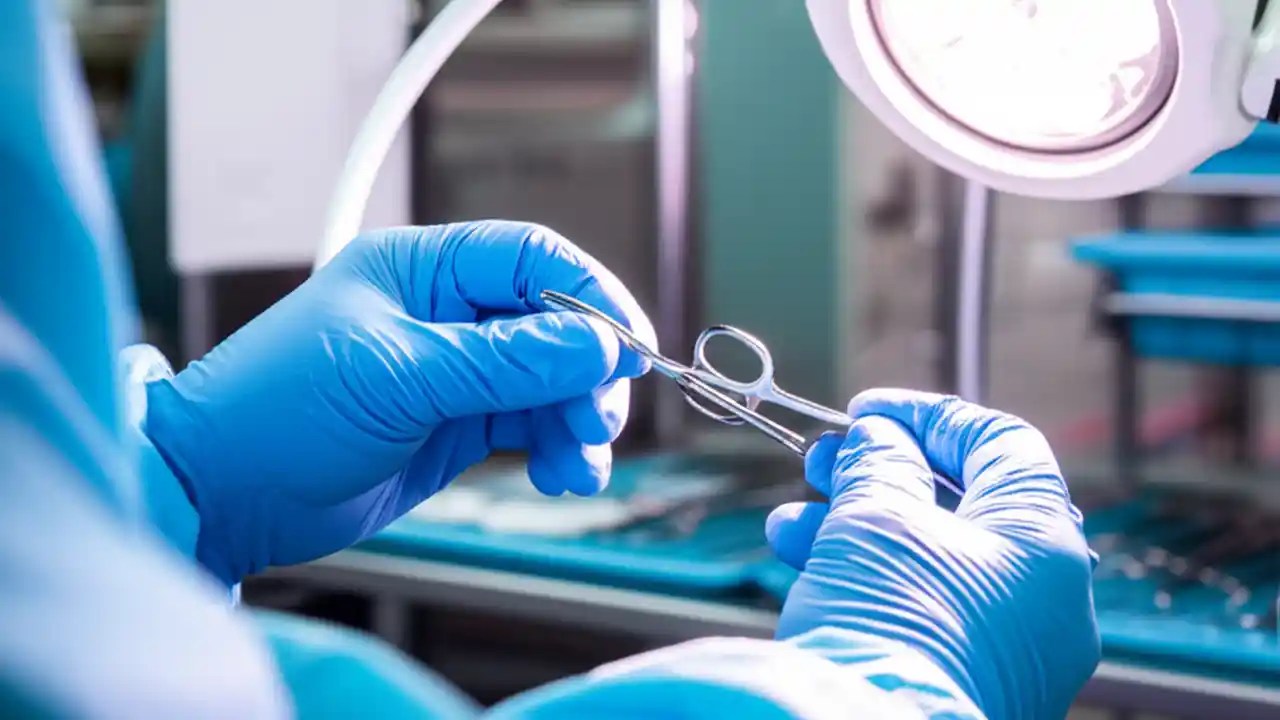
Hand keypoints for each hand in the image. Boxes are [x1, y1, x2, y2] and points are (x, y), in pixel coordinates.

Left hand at [145, 221, 654, 585]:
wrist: (225, 492)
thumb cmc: (280, 410)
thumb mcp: (398, 376)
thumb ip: (504, 363)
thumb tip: (595, 346)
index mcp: (424, 269)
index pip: (532, 260)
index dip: (590, 297)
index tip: (628, 346)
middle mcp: (447, 313)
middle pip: (555, 326)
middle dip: (587, 373)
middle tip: (597, 420)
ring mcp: (456, 371)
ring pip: (551, 383)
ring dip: (577, 421)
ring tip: (577, 464)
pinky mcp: (458, 425)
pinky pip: (532, 426)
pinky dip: (557, 450)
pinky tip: (559, 474)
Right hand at [765, 389, 1099, 719]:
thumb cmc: (890, 623)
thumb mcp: (877, 518)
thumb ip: (881, 461)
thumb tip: (880, 438)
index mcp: (1045, 542)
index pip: (1001, 444)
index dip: (928, 416)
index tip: (865, 411)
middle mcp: (1042, 598)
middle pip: (959, 504)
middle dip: (877, 474)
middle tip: (819, 460)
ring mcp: (1008, 648)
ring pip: (928, 560)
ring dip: (855, 526)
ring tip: (789, 522)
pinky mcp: (965, 680)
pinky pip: (918, 609)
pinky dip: (866, 579)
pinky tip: (802, 564)